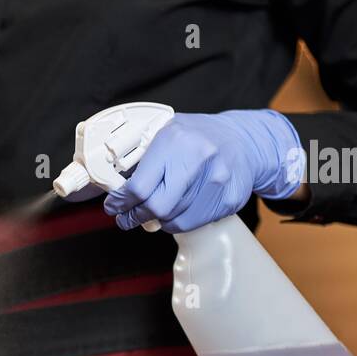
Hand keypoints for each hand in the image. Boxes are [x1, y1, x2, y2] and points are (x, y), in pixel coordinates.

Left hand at [103, 110, 303, 232]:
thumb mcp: (166, 132)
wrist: (243, 140)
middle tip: (125, 218)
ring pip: (174, 220)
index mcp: (175, 140)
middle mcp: (199, 159)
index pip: (139, 186)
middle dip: (135, 216)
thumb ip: (142, 157)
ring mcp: (217, 181)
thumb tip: (115, 188)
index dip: (120, 202)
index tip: (113, 206)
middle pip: (157, 207)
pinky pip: (194, 223)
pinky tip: (175, 211)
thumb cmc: (197, 137)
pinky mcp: (229, 200)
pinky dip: (178, 222)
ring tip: (149, 214)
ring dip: (156, 221)